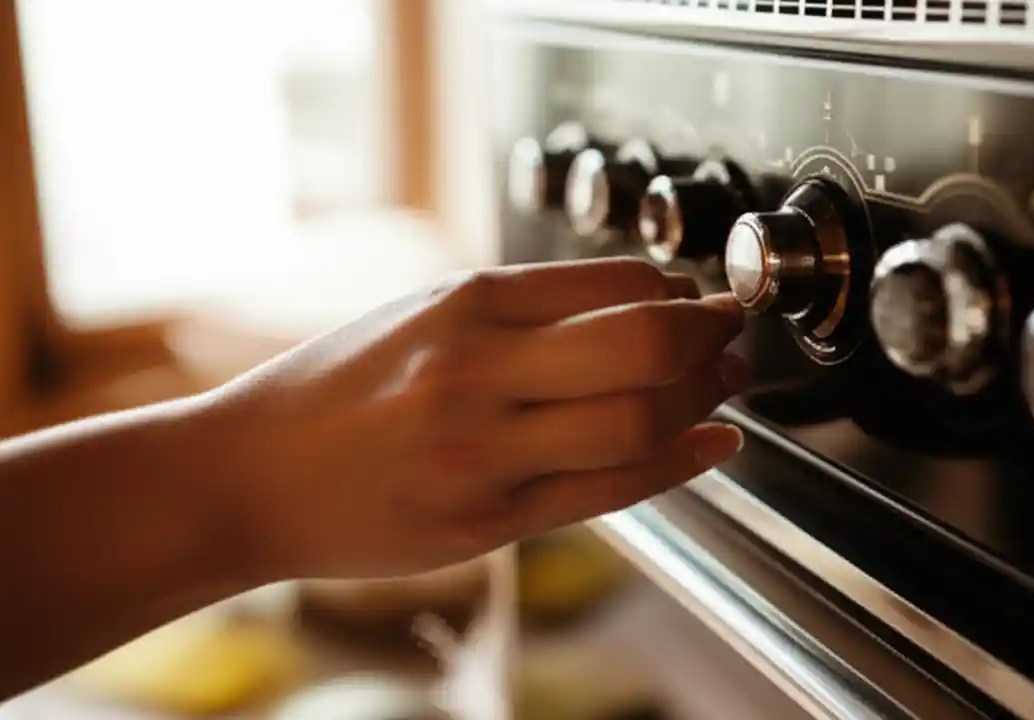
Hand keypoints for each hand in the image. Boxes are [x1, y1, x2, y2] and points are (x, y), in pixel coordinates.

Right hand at [200, 257, 747, 580]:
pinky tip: (711, 445)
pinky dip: (676, 464)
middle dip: (711, 336)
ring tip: (724, 387)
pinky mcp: (488, 522)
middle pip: (643, 343)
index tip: (698, 297)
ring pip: (636, 420)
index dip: (680, 290)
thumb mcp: (420, 315)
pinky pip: (607, 490)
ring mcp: (483, 452)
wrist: (251, 475)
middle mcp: (477, 371)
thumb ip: (520, 310)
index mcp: (463, 304)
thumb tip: (639, 302)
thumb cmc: (336, 390)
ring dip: (704, 400)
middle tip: (734, 334)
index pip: (612, 283)